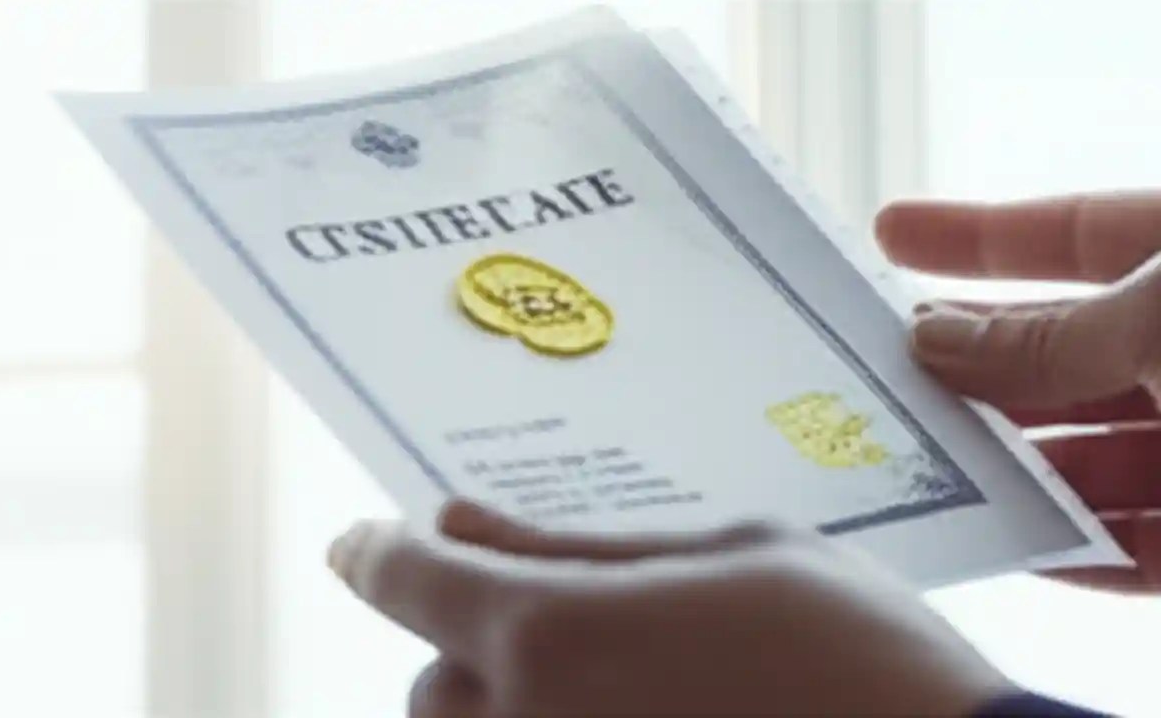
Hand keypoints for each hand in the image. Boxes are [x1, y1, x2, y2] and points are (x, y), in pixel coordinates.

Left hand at [329, 502, 1010, 716]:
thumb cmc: (857, 658)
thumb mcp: (731, 554)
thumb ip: (585, 543)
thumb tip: (468, 519)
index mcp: (549, 632)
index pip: (408, 579)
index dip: (376, 551)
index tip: (361, 540)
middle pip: (429, 681)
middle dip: (471, 639)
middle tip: (547, 614)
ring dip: (504, 703)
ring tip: (599, 679)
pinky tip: (631, 707)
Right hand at [876, 192, 1160, 590]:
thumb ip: (1044, 340)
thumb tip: (931, 337)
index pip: (1078, 235)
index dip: (981, 236)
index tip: (890, 233)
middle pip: (1072, 356)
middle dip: (981, 366)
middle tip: (885, 374)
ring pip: (1099, 457)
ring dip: (1013, 467)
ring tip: (920, 469)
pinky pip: (1142, 546)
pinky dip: (1075, 549)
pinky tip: (1004, 545)